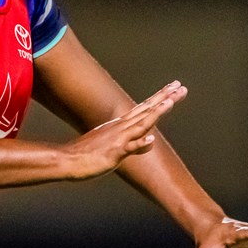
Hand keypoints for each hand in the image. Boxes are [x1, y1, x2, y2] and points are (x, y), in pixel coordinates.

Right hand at [62, 81, 186, 179]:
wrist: (67, 160)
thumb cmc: (88, 154)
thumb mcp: (113, 146)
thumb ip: (133, 144)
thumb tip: (150, 141)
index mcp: (120, 124)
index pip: (144, 107)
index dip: (160, 97)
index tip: (173, 87)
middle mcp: (121, 127)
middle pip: (147, 110)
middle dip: (164, 98)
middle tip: (180, 87)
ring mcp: (118, 139)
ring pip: (140, 124)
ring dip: (155, 113)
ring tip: (170, 102)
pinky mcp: (113, 153)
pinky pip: (128, 148)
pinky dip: (140, 143)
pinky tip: (151, 139)